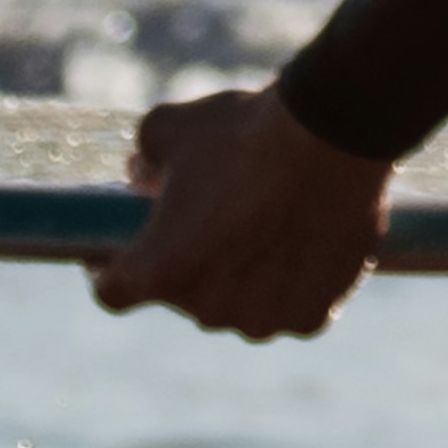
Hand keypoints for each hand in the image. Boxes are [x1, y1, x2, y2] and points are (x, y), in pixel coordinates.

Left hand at [91, 88, 389, 339]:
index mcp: (157, 270)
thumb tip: (140, 175)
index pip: (114, 292)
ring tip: (263, 232)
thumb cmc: (243, 131)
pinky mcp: (310, 318)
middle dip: (189, 264)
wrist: (333, 137)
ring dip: (241, 282)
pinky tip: (300, 249)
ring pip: (239, 308)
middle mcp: (206, 309)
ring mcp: (262, 320)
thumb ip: (144, 158)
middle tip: (212, 222)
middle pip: (184, 295)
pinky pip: (289, 310)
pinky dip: (290, 288)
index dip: (114, 270)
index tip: (125, 249)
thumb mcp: (170, 128)